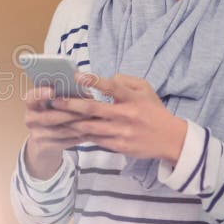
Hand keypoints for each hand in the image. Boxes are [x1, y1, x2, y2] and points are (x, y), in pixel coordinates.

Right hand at [23, 85, 90, 178]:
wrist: (43, 144)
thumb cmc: (54, 116)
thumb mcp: (54, 105)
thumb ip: (66, 97)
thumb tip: (86, 93)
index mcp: (31, 104)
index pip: (31, 97)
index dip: (40, 94)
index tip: (52, 90)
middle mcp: (30, 119)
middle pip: (50, 117)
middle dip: (71, 113)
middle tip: (88, 110)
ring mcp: (36, 135)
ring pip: (61, 130)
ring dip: (79, 125)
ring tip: (94, 120)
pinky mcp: (45, 147)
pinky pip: (66, 141)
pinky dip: (80, 136)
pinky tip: (92, 132)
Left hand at [49, 73, 186, 162]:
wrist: (170, 139)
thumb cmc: (153, 110)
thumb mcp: (145, 89)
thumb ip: (124, 81)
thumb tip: (104, 78)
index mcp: (133, 99)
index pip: (112, 87)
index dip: (94, 81)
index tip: (76, 76)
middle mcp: (126, 115)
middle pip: (93, 109)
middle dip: (71, 104)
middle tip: (54, 99)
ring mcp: (121, 132)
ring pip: (89, 127)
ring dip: (70, 122)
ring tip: (53, 116)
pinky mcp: (118, 146)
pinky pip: (95, 140)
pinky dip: (80, 134)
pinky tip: (66, 130)